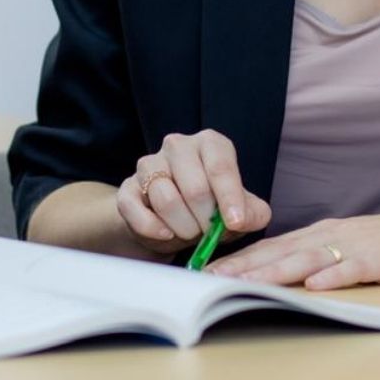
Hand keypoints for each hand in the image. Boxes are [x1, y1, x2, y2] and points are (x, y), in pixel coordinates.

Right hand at [114, 130, 271, 256]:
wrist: (171, 224)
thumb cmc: (211, 210)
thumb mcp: (239, 212)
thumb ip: (252, 213)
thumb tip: (243, 218)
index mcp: (210, 144)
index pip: (221, 166)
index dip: (229, 197)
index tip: (235, 222)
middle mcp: (178, 146)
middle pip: (194, 187)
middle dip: (205, 220)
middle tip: (208, 233)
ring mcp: (149, 164)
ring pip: (166, 200)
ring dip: (182, 228)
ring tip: (189, 233)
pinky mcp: (127, 187)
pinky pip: (135, 209)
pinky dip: (153, 228)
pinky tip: (166, 235)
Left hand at [204, 201, 379, 288]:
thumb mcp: (355, 248)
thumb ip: (324, 257)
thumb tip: (291, 276)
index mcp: (325, 234)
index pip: (273, 246)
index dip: (240, 257)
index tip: (208, 269)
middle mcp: (333, 235)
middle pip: (280, 250)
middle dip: (242, 264)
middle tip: (208, 277)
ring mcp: (356, 246)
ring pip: (307, 258)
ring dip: (273, 271)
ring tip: (244, 281)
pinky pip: (352, 268)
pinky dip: (331, 277)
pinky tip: (313, 287)